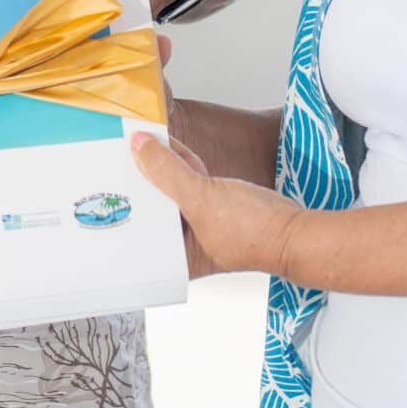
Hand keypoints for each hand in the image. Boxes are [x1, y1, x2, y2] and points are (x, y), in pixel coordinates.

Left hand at [129, 131, 300, 281]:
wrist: (299, 230)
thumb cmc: (257, 231)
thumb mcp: (202, 197)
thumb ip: (167, 172)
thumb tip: (139, 146)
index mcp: (175, 261)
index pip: (137, 230)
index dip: (122, 202)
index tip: (107, 175)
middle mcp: (184, 249)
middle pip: (151, 210)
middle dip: (141, 182)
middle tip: (124, 153)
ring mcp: (199, 231)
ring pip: (168, 196)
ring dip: (162, 171)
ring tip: (150, 146)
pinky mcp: (213, 214)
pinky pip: (187, 188)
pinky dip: (182, 170)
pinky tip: (176, 153)